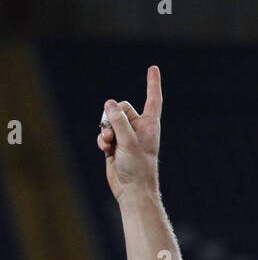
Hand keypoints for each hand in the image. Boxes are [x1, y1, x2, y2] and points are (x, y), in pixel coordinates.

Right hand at [97, 65, 162, 202]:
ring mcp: (126, 136)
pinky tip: (105, 149)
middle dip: (112, 117)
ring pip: (109, 120)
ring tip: (109, 143)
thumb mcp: (128, 141)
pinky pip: (104, 132)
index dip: (152, 84)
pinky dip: (102, 139)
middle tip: (113, 132)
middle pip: (120, 107)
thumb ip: (118, 120)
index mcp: (149, 125)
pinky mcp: (115, 145)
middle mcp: (138, 128)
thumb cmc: (137, 168)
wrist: (132, 191)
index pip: (153, 99)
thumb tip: (109, 103)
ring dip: (105, 129)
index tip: (153, 68)